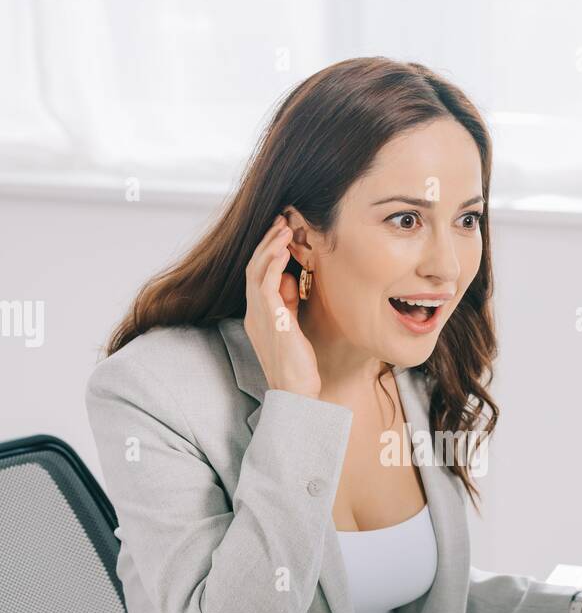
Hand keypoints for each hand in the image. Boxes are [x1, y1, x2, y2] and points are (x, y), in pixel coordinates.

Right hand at [244, 215, 321, 397]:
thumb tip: (288, 278)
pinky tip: (284, 246)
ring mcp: (260, 316)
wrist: (296, 393)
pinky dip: (273, 262)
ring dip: (270, 245)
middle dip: (267, 241)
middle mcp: (254, 313)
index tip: (280, 231)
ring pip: (256, 270)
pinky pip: (265, 283)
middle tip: (281, 219)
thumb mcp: (291, 327)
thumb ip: (286, 303)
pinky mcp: (271, 319)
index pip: (257, 275)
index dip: (267, 251)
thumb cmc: (297, 366)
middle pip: (253, 267)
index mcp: (258, 315)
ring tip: (284, 226)